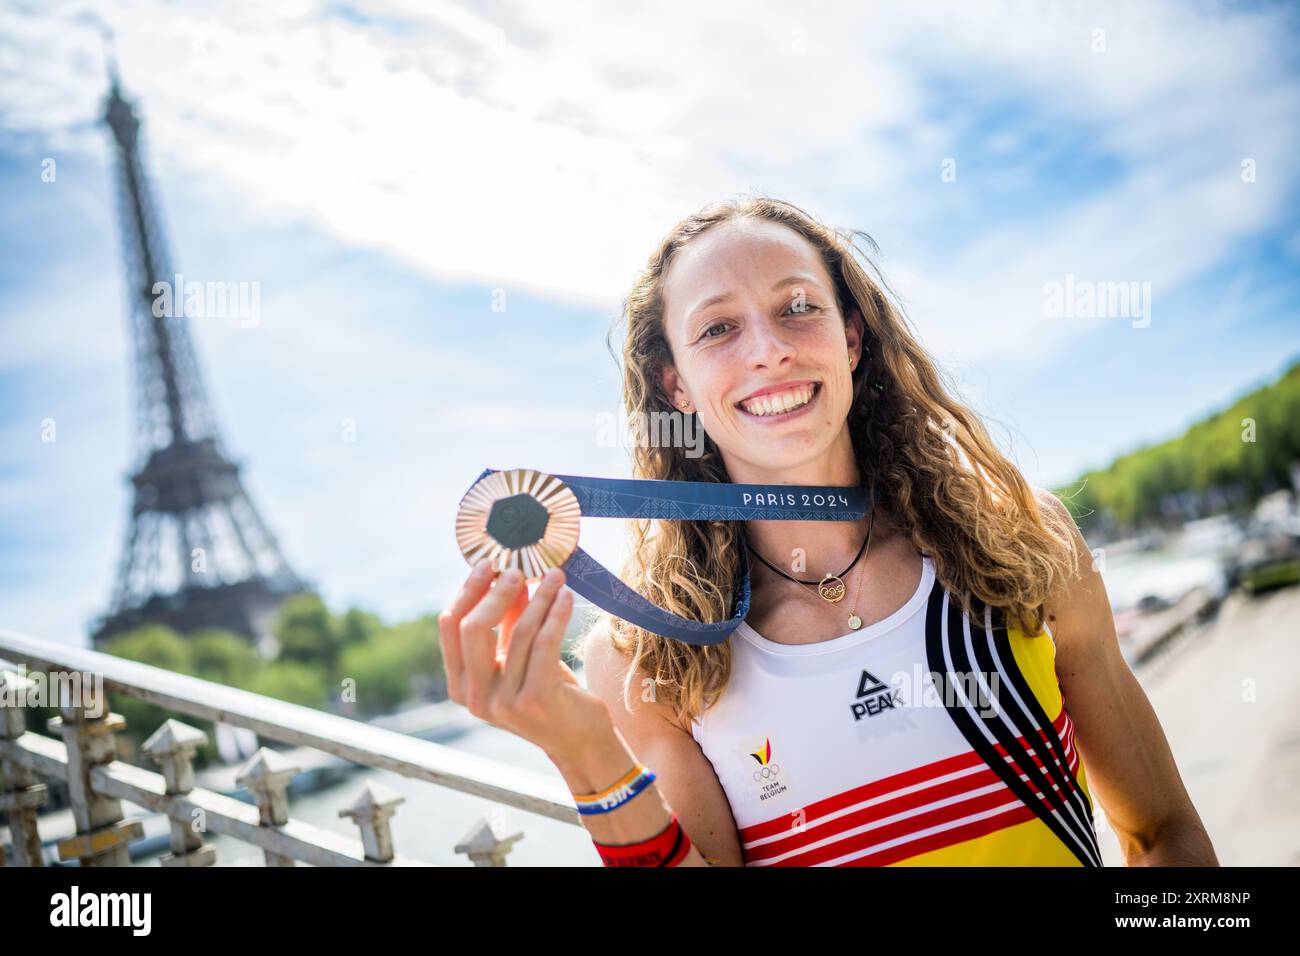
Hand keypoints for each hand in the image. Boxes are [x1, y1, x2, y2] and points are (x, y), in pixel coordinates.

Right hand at [438, 560, 611, 757]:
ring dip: (539, 597)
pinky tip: (566, 596)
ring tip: (555, 577)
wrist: (579, 740)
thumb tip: (506, 576)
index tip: (489, 565)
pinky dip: (556, 614)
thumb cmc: (548, 692)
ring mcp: (504, 703)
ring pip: (518, 631)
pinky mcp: (535, 700)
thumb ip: (507, 623)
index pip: (451, 627)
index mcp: (460, 686)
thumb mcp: (518, 657)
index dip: (468, 592)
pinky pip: (544, 642)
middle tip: (519, 571)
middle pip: (474, 628)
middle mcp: (476, 698)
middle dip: (496, 592)